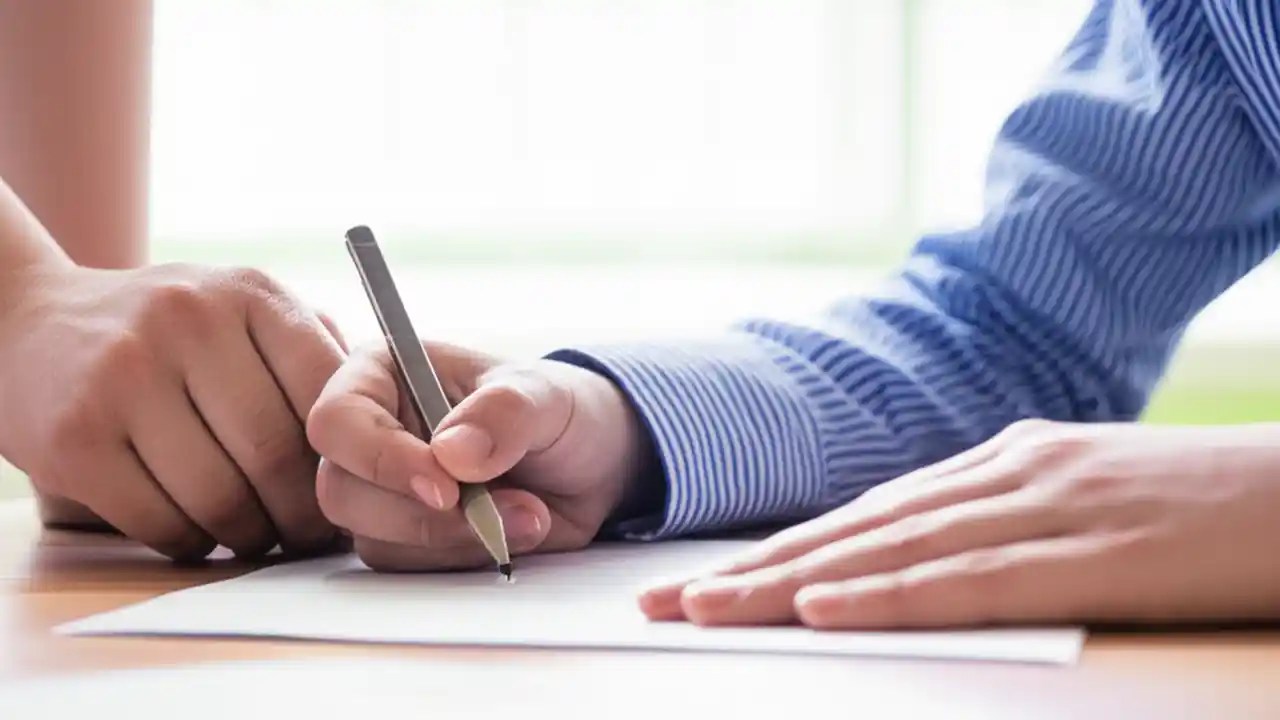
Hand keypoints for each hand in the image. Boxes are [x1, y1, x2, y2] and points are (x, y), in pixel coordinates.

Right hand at [0, 263, 347, 560]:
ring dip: (251, 538)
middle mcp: (188, 323)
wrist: (30, 321)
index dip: (354, 460)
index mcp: (249, 294)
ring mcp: (124, 377)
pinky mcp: (74, 437)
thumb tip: (390, 433)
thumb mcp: (244, 312)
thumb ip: (314, 355)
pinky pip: (161, 521)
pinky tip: (200, 532)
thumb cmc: (170, 333)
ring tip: (260, 538)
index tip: (361, 493)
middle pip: (276, 455)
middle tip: (311, 536)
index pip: (327, 393)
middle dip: (304, 515)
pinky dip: (193, 543)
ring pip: (220, 498)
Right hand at [305, 341, 652, 571]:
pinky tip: (513, 532)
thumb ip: (503, 414)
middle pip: (343, 490)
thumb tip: (451, 452)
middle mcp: (370, 433)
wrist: (590, 463)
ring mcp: (384, 490)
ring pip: (374, 538)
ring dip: (454, 539)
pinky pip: (411, 566)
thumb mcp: (545, 397)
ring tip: (527, 514)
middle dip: (421, 514)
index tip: (444, 487)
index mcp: (383, 375)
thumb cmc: (557, 409)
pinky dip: (465, 557)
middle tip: (494, 509)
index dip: (381, 459)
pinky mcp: (406, 536)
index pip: (339, 421)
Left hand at [638, 419, 1279, 628]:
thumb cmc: (1201, 507)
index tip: (705, 583)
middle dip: (752, 571)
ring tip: (706, 612)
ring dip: (788, 584)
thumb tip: (922, 552)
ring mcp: (1042, 504)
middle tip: (661, 604)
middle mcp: (1003, 474)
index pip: (865, 516)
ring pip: (888, 552)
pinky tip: (823, 607)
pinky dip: (887, 594)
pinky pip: (967, 578)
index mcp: (999, 463)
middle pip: (853, 531)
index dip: (779, 551)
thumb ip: (1005, 519)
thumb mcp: (1086, 500)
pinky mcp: (1087, 551)